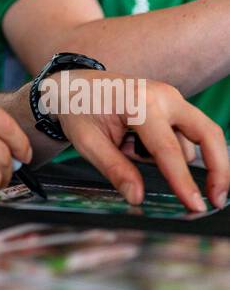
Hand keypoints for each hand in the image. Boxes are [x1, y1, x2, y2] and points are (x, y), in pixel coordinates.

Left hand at [42, 71, 228, 211]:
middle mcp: (164, 96)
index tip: (197, 206)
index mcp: (140, 103)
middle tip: (216, 200)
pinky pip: (185, 134)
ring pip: (194, 139)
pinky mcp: (173, 104)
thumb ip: (114, 169)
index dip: (184, 182)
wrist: (74, 83)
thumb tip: (137, 198)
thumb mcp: (87, 142)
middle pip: (208, 134)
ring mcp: (172, 97)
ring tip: (128, 149)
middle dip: (219, 169)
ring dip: (175, 159)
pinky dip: (173, 150)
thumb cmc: (78, 110)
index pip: (168, 150)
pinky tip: (138, 145)